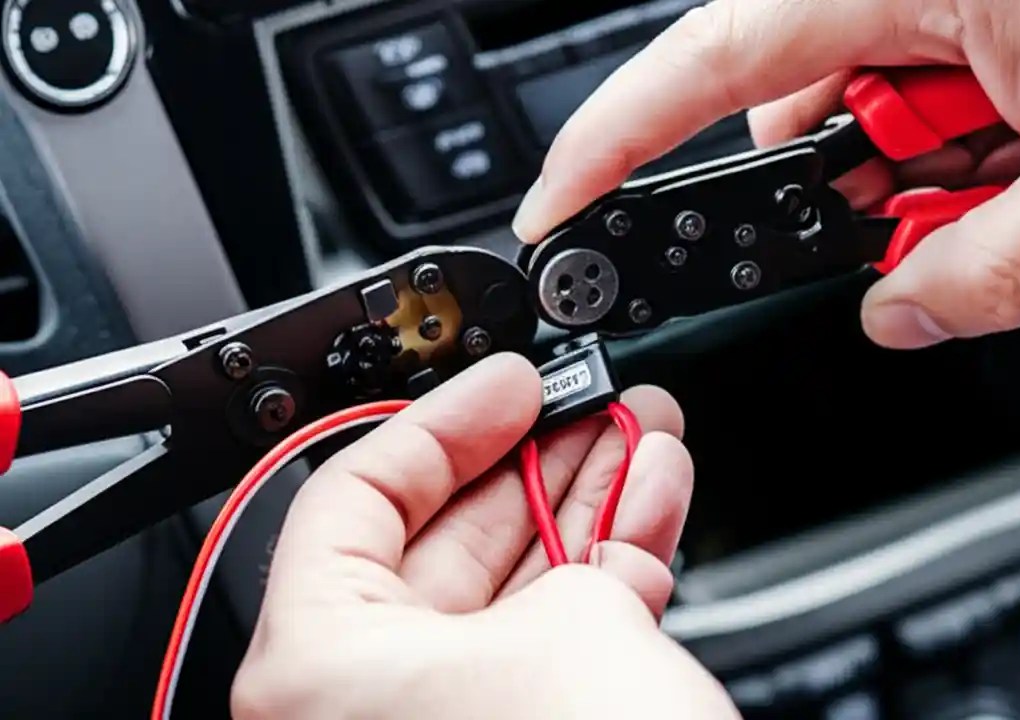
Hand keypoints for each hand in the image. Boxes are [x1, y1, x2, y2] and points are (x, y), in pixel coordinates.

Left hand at [229, 353, 739, 718]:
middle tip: (589, 399)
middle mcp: (370, 708)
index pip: (361, 497)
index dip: (445, 420)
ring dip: (590, 500)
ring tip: (644, 432)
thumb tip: (595, 524)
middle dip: (538, 454)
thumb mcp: (572, 624)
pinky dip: (611, 568)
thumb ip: (565, 552)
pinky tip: (653, 505)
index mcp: (319, 670)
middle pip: (448, 540)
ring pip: (519, 586)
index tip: (509, 379)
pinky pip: (558, 638)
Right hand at [510, 0, 1019, 347]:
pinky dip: (957, 145)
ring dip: (922, 171)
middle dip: (849, 191)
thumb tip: (900, 316)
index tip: (562, 202)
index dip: (615, 142)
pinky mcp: (973, 9)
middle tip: (940, 223)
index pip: (709, 69)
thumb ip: (997, 271)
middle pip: (796, 107)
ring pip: (866, 110)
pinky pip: (920, 90)